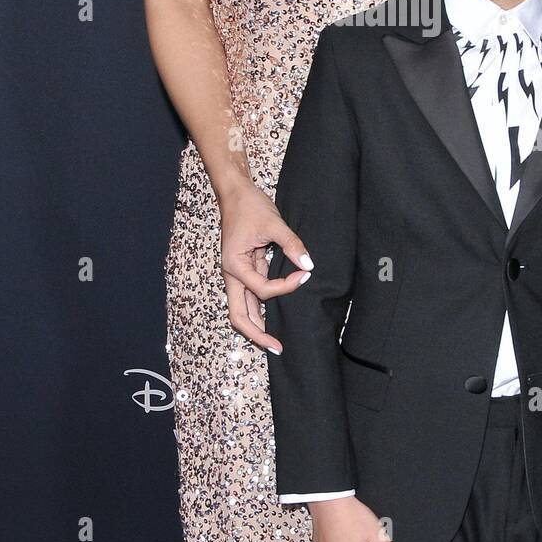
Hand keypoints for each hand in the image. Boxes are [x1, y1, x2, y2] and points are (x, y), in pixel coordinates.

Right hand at [217, 177, 312, 352]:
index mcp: (234, 265)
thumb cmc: (250, 206)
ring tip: (274, 342)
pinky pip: (251, 296)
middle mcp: (232, 275)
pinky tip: (273, 317)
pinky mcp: (245, 270)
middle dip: (257, 334)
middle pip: (239, 315)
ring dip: (257, 326)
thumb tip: (309, 265)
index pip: (262, 290)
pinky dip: (260, 309)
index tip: (304, 275)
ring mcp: (237, 275)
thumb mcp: (274, 223)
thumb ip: (292, 245)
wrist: (236, 193)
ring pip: (242, 310)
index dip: (286, 287)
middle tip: (277, 348)